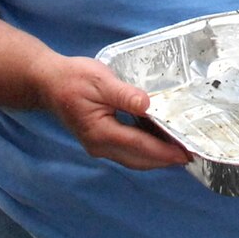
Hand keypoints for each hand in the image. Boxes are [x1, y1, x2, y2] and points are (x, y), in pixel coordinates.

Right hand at [40, 54, 191, 169]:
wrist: (47, 83)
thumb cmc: (71, 78)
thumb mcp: (99, 80)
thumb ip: (124, 94)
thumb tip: (147, 105)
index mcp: (101, 132)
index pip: (140, 146)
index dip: (165, 151)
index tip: (187, 153)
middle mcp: (100, 146)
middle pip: (139, 159)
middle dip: (165, 159)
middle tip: (191, 154)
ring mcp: (98, 147)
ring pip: (134, 159)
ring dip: (156, 158)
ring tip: (180, 150)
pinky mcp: (100, 142)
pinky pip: (127, 152)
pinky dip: (145, 151)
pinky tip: (159, 142)